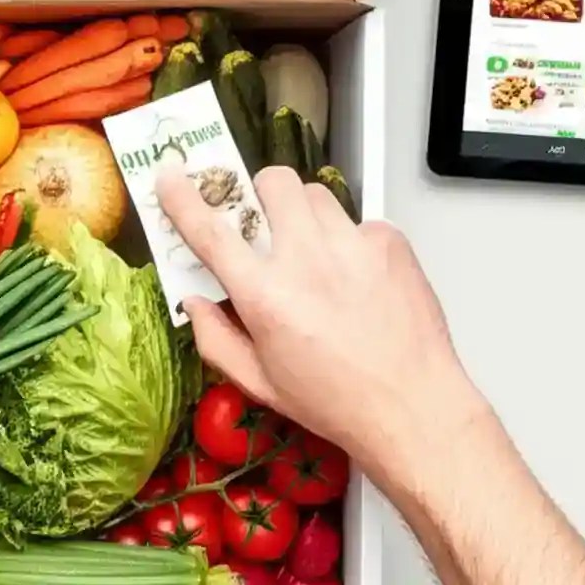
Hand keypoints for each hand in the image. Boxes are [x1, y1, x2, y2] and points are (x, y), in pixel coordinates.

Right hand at [157, 166, 484, 481]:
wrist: (414, 407)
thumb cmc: (337, 402)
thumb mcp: (260, 382)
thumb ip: (216, 339)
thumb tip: (195, 303)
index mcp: (266, 297)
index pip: (210, 232)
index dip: (182, 198)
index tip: (170, 176)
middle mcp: (307, 260)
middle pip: (272, 183)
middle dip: (261, 194)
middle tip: (264, 222)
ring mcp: (353, 245)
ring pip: (315, 193)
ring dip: (304, 213)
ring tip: (314, 252)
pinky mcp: (390, 243)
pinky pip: (358, 221)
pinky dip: (348, 241)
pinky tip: (356, 277)